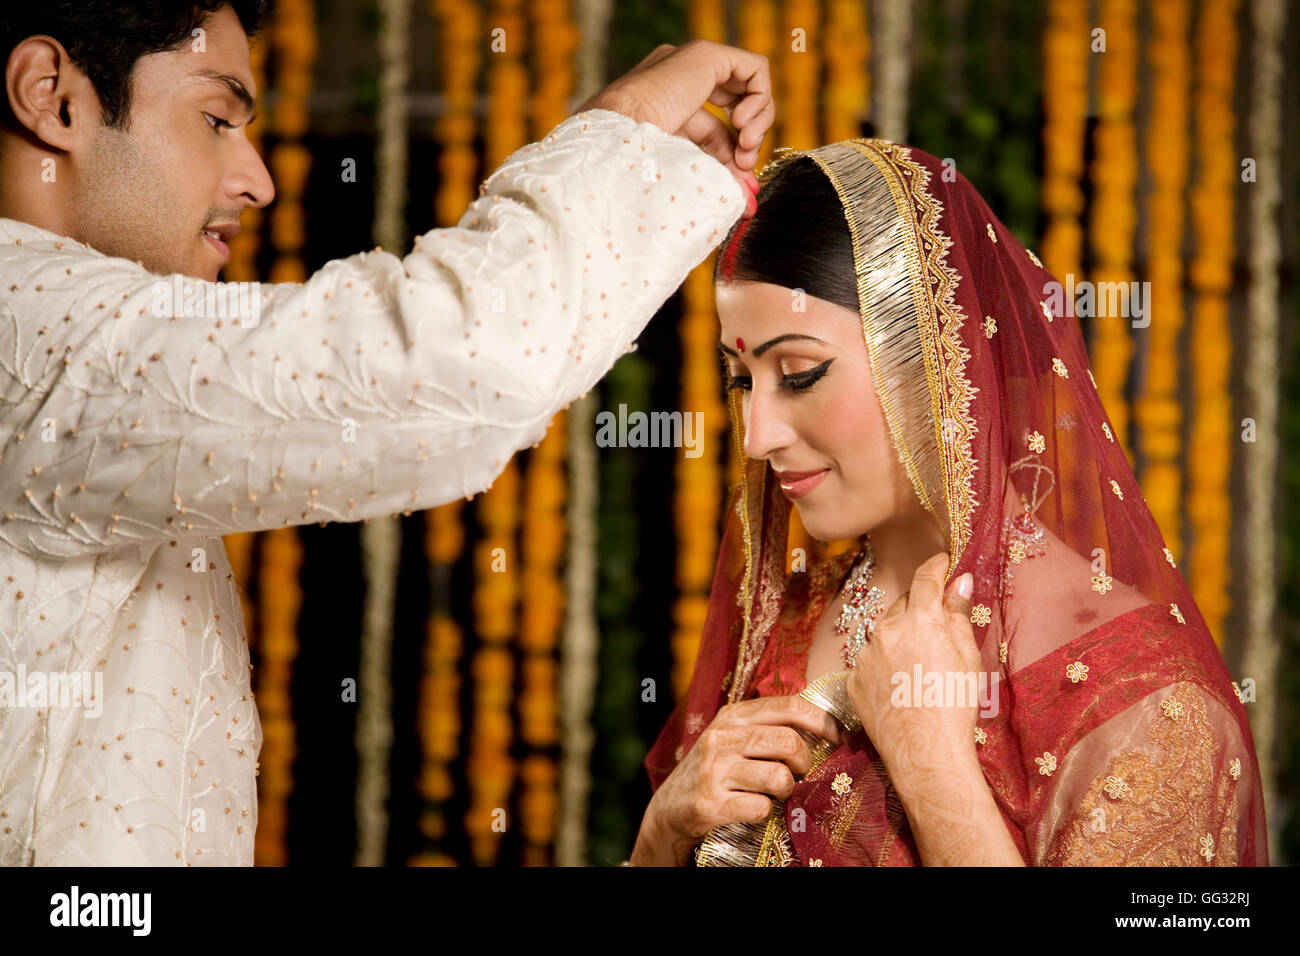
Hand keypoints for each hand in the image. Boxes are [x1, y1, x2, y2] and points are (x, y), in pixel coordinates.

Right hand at [577, 40, 772, 202]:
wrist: (618, 145)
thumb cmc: (638, 168)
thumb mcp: (687, 174)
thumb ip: (717, 179)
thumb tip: (749, 202)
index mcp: (666, 108)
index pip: (715, 133)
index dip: (735, 160)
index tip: (744, 189)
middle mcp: (678, 81)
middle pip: (734, 108)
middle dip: (749, 141)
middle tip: (746, 164)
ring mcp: (690, 65)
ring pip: (749, 86)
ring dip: (758, 122)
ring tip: (745, 145)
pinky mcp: (706, 56)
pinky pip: (755, 69)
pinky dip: (760, 98)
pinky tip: (741, 123)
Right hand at [645, 695, 843, 857]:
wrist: (668, 809)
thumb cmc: (713, 770)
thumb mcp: (732, 737)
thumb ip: (766, 726)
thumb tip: (824, 725)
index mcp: (732, 716)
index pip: (787, 705)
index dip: (822, 720)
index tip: (840, 737)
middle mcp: (721, 738)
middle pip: (788, 742)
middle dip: (804, 761)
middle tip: (798, 772)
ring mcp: (713, 770)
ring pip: (778, 777)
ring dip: (786, 790)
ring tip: (775, 793)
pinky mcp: (710, 803)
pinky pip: (761, 808)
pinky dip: (765, 812)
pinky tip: (753, 809)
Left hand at [845, 553, 982, 796]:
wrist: (925, 754)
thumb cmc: (955, 705)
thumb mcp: (968, 656)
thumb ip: (958, 614)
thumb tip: (960, 581)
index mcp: (919, 620)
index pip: (925, 578)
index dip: (936, 566)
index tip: (942, 561)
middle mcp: (885, 631)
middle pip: (904, 606)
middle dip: (920, 611)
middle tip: (938, 631)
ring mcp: (864, 655)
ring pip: (884, 634)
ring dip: (900, 640)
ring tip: (921, 670)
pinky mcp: (853, 680)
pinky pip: (870, 661)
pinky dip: (884, 665)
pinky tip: (902, 687)